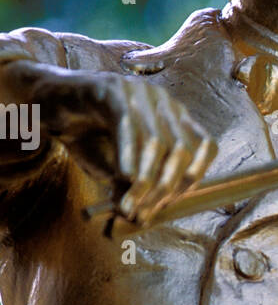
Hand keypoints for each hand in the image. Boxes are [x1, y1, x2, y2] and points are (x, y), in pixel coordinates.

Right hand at [38, 68, 216, 225]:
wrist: (47, 104)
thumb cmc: (87, 136)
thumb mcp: (116, 168)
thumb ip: (134, 187)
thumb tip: (142, 215)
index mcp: (176, 117)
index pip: (204, 148)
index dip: (192, 179)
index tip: (168, 205)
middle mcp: (163, 101)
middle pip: (181, 150)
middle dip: (164, 188)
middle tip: (143, 213)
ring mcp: (139, 91)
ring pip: (156, 142)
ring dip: (144, 181)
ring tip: (128, 206)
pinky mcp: (111, 89)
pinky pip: (127, 125)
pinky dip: (128, 155)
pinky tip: (123, 178)